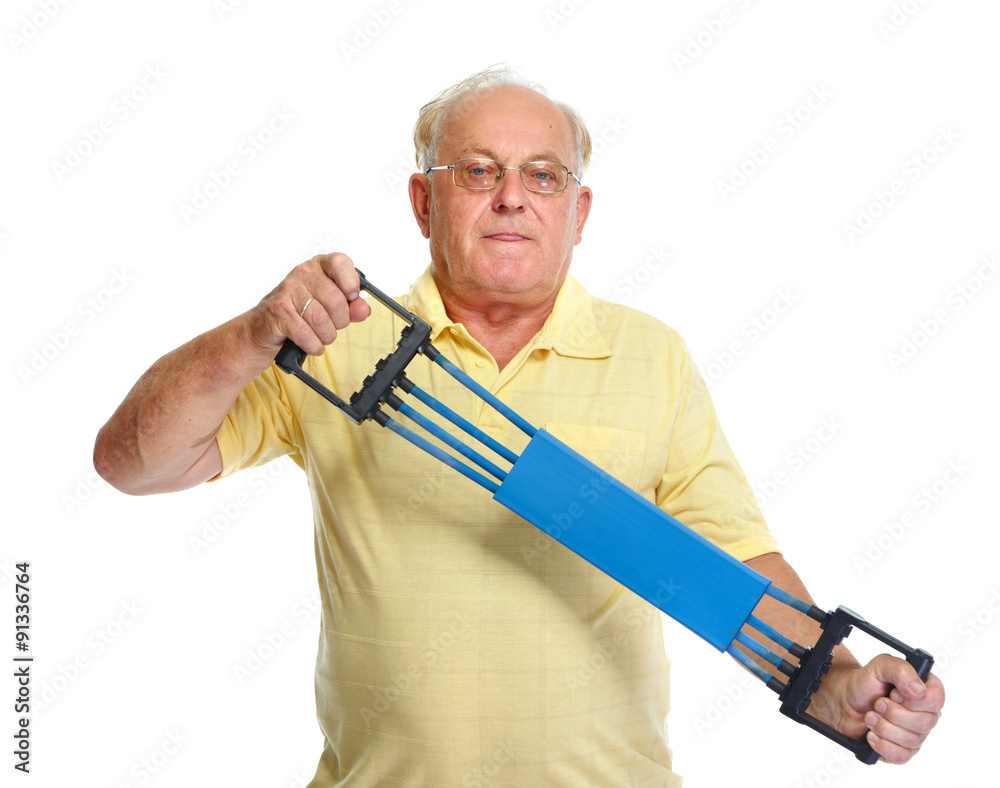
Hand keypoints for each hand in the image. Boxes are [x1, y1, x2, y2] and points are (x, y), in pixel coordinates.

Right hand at [246, 252, 371, 355]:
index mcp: (318, 266)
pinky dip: (314, 345)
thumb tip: (363, 309)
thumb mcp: (329, 306)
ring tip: (320, 334)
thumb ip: (350, 307)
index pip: (340, 262)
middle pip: (336, 301)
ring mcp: (288, 291)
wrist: (264, 326)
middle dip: (340, 321)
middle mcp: (302, 273)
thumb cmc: (300, 312)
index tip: (351, 297)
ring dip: (326, 336)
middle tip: (332, 324)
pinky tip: (311, 343)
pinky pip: (306, 335)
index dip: (351, 282)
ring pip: (322, 320)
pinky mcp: (278, 312)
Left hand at [825, 654, 943, 763]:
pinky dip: (882, 745)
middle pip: (924, 723)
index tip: (893, 693)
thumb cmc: (866, 683)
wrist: (846, 701)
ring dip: (883, 727)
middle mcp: (926, 713)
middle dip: (893, 713)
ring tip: (870, 716)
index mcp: (925, 689)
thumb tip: (918, 690)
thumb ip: (900, 670)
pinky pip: (902, 756)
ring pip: (912, 740)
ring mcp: (917, 734)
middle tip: (877, 704)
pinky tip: (872, 735)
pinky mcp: (904, 750)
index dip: (913, 699)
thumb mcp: (879, 665)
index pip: (936, 699)